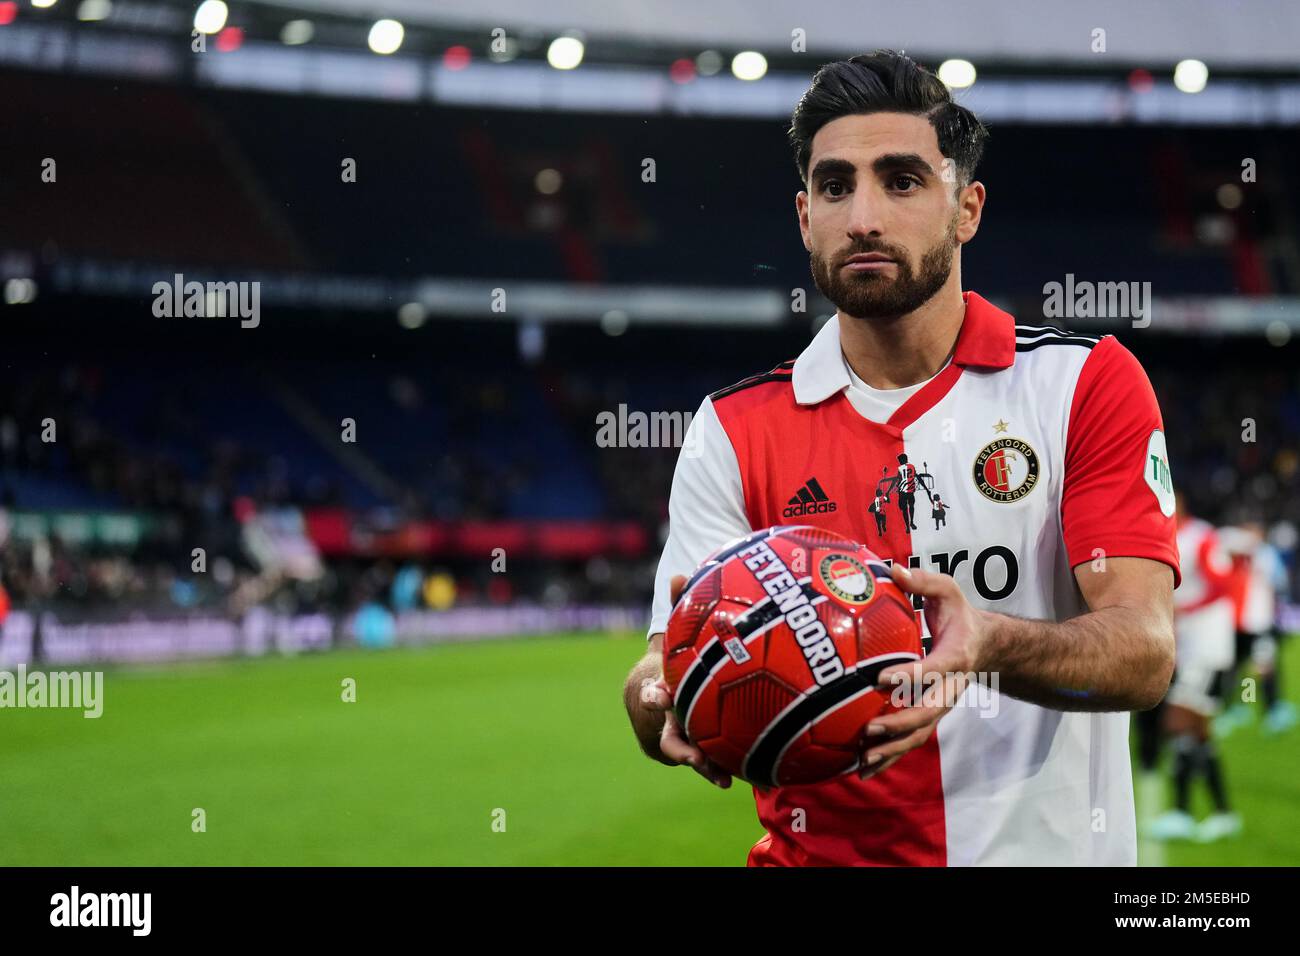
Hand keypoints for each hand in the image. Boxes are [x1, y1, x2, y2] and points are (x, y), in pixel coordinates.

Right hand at [634, 574, 732, 788]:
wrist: (668, 683)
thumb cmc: (680, 654)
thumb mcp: (681, 631)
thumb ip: (680, 604)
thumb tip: (679, 574)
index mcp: (659, 690)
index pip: (651, 693)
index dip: (653, 695)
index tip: (655, 696)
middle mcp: (667, 719)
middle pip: (667, 736)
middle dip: (677, 745)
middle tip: (689, 754)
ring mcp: (681, 737)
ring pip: (689, 755)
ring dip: (702, 766)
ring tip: (719, 776)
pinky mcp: (699, 748)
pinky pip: (710, 761)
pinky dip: (720, 769)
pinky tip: (741, 779)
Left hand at [857, 564, 985, 780]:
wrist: (986, 646)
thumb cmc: (959, 616)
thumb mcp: (948, 592)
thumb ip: (923, 581)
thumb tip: (891, 569)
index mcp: (955, 657)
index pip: (934, 670)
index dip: (910, 677)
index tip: (881, 679)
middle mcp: (951, 687)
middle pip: (928, 713)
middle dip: (899, 724)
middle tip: (869, 729)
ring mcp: (941, 705)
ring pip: (920, 734)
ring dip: (893, 749)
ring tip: (863, 760)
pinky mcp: (931, 716)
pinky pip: (911, 740)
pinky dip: (890, 756)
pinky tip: (863, 769)